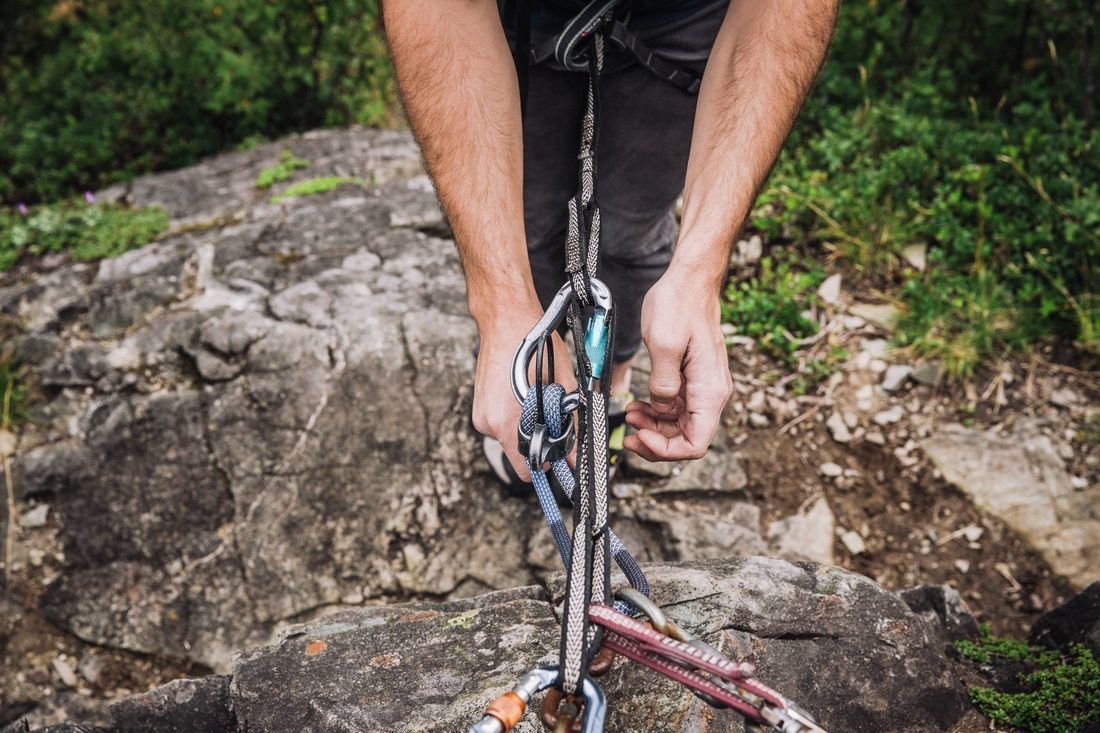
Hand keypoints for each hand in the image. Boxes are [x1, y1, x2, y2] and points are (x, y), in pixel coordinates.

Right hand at [472, 312, 575, 481]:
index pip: (525, 469)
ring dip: (524, 423)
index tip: (555, 446)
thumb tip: (573, 457)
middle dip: (536, 437)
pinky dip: (513, 413)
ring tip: (533, 395)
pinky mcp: (479, 405)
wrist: (506, 320)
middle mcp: (487, 423)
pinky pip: (501, 422)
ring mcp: (480, 414)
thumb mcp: (563, 386)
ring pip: (510, 436)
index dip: (545, 460)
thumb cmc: (534, 346)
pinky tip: (521, 391)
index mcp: (506, 423)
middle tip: (548, 411)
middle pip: (518, 452)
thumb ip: (569, 427)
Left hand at [623, 269, 732, 460]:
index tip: (641, 436)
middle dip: (656, 440)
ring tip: (630, 414)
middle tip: (628, 431)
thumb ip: (662, 384)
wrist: (690, 281)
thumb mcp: (663, 344)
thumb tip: (661, 408)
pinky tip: (639, 404)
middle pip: (687, 439)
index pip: (695, 443)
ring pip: (680, 425)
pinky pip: (677, 408)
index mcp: (709, 390)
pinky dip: (657, 411)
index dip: (667, 450)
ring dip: (654, 426)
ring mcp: (703, 387)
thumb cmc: (679, 305)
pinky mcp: (693, 380)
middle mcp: (711, 393)